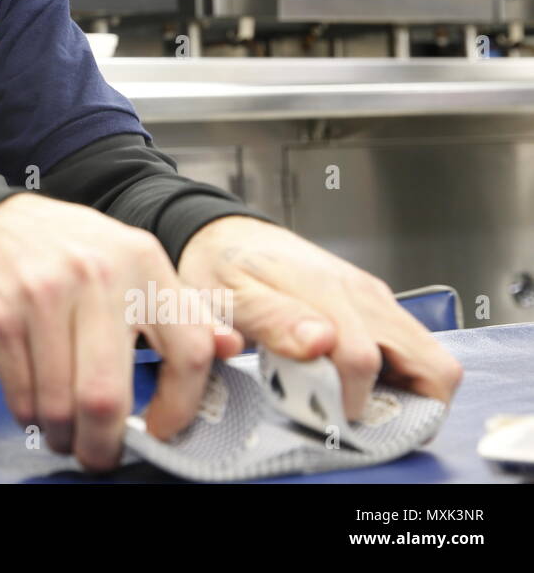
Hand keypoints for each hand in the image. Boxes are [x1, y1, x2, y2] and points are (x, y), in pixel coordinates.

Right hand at [0, 193, 243, 470]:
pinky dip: (29, 416)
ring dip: (62, 435)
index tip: (163, 428)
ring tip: (65, 432)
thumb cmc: (67, 249)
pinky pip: (21, 394)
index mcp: (142, 261)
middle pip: (106, 395)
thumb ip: (181, 307)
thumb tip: (230, 347)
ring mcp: (42, 295)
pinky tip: (35, 407)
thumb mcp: (133, 261)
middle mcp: (96, 275)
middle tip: (100, 454)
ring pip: (58, 404)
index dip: (180, 407)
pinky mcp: (0, 315)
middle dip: (103, 445)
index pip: (187, 351)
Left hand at [177, 216, 463, 421]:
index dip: (351, 401)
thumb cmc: (224, 267)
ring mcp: (375, 298)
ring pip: (431, 358)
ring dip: (409, 392)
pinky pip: (412, 348)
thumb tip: (321, 343)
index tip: (327, 418)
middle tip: (362, 423)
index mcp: (326, 293)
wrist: (228, 233)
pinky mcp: (376, 303)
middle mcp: (363, 295)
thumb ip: (272, 319)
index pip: (363, 359)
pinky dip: (400, 377)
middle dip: (411, 407)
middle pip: (432, 363)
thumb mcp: (230, 295)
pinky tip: (354, 383)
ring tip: (358, 404)